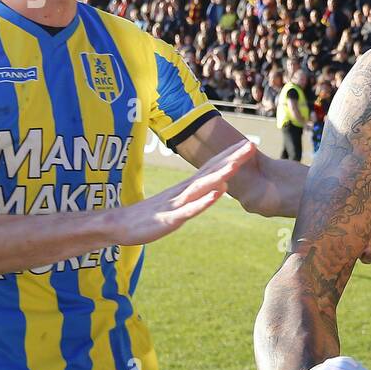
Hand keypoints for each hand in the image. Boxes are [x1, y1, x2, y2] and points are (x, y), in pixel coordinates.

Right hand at [108, 140, 255, 245]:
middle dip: (231, 159)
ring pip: (200, 187)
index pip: (211, 167)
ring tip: (235, 165)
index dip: (229, 155)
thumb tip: (221, 187)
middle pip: (210, 172)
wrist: (119, 225)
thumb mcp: (179, 204)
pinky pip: (187, 211)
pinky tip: (216, 195)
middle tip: (251, 145)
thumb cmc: (151, 215)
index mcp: (186, 188)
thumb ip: (199, 196)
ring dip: (218, 176)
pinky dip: (202, 202)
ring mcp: (175, 204)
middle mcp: (182, 191)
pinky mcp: (168, 220)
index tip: (248, 144)